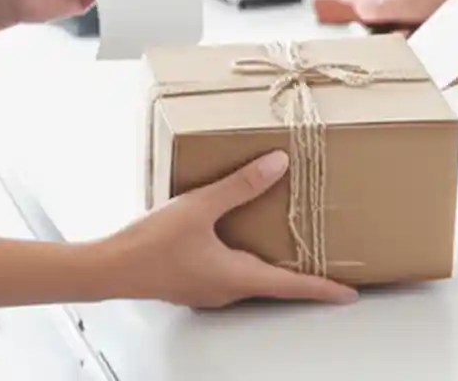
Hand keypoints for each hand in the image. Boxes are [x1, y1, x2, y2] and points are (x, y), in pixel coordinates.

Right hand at [101, 151, 358, 308]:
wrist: (106, 268)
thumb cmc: (148, 245)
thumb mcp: (199, 207)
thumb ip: (240, 185)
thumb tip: (279, 164)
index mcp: (236, 276)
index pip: (292, 287)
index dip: (323, 289)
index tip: (351, 293)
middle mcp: (226, 289)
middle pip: (274, 284)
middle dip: (301, 274)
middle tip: (327, 262)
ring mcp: (207, 288)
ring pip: (251, 277)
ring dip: (272, 264)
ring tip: (289, 245)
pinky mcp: (191, 281)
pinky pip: (229, 270)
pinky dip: (245, 256)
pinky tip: (237, 236)